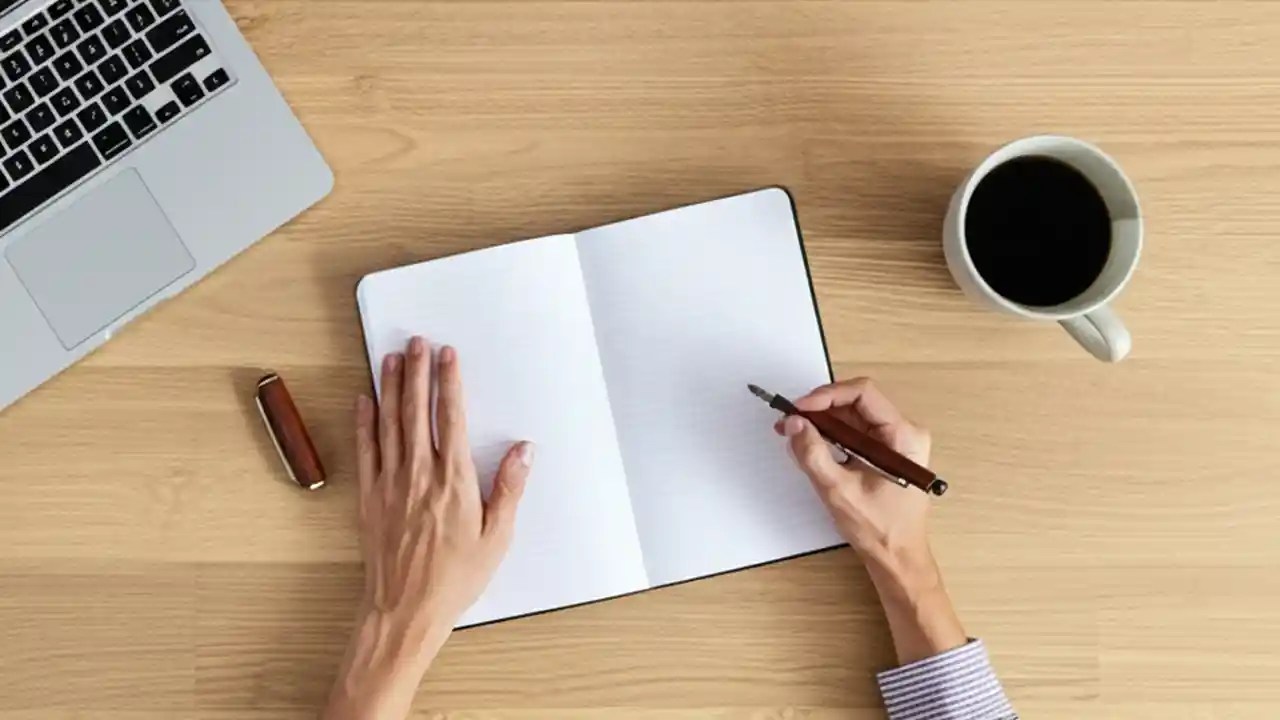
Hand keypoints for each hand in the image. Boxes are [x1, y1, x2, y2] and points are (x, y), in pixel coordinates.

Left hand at [324, 337, 533, 719]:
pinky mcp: (370, 498)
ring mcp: (391, 484)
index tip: (448, 356)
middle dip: (417, 372)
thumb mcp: (497, 537)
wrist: (405, 609)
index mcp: (454, 482)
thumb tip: (523, 451)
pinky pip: (366, 450)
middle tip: (417, 342)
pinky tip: (365, 400)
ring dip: (391, 387)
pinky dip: (365, 422)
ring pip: (389, 424)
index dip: (449, 383)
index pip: (450, 419)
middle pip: (416, 412)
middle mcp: (419, 475)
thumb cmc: (455, 578)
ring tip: (392, 358)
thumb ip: (508, 489)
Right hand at [777, 378, 965, 663]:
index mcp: (904, 436)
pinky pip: (854, 433)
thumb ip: (813, 454)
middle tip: (790, 421)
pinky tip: (810, 445)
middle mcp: (904, 433)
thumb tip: (793, 424)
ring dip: (822, 422)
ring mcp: (895, 443)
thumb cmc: (880, 530)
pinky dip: (830, 435)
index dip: (827, 395)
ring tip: (794, 433)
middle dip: (819, 409)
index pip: (863, 393)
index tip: (799, 409)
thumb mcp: (839, 491)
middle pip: (856, 402)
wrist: (898, 558)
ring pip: (852, 417)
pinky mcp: (884, 453)